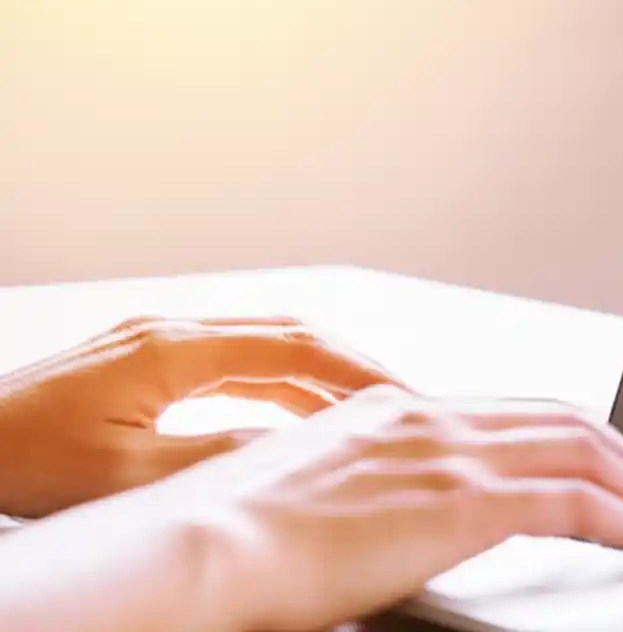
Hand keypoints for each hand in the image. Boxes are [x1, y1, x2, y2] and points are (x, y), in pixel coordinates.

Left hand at [0, 316, 399, 517]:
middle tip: (398, 398)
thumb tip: (294, 454)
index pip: (291, 346)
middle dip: (347, 364)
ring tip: (361, 409)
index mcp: (171, 351)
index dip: (353, 370)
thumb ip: (219, 459)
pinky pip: (230, 359)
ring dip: (315, 372)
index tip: (398, 395)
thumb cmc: (19, 462)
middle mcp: (167, 332)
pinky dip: (276, 381)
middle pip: (285, 333)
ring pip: (260, 343)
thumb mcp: (129, 477)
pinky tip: (294, 411)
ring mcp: (153, 341)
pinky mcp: (141, 360)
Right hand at [160, 386, 622, 630]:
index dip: (574, 440)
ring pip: (586, 452)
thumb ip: (377, 497)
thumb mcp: (319, 499)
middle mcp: (432, 418)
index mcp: (397, 414)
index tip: (606, 467)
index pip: (514, 414)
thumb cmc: (234, 542)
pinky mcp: (466, 501)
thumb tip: (404, 522)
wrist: (198, 550)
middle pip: (563, 422)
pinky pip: (580, 503)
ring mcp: (452, 453)